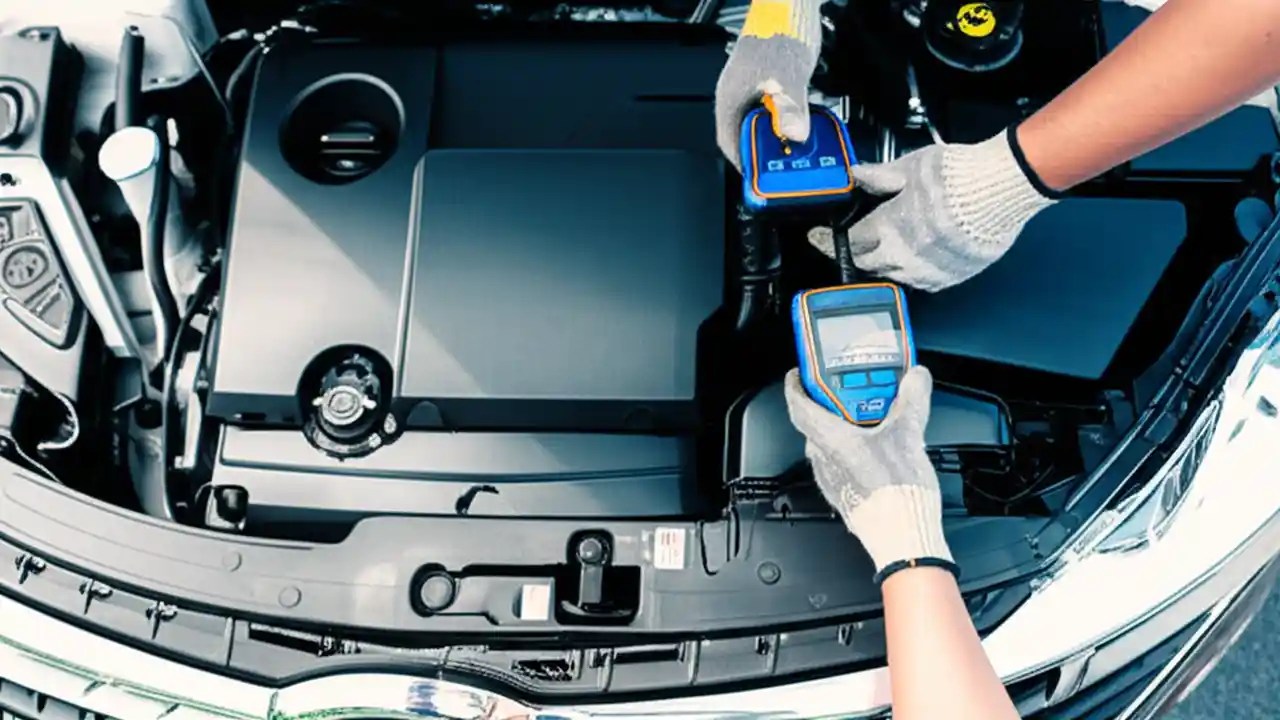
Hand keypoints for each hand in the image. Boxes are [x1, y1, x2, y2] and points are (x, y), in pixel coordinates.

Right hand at [715, 0, 821, 169]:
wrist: (790, 4)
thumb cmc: (780, 29)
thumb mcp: (788, 73)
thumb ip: (791, 105)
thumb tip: (794, 135)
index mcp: (732, 99)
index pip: (730, 143)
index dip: (745, 166)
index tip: (762, 182)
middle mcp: (739, 98)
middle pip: (748, 139)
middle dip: (767, 157)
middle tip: (787, 170)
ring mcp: (754, 93)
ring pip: (763, 129)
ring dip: (780, 142)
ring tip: (799, 152)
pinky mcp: (769, 87)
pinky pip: (776, 116)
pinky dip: (789, 125)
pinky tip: (804, 127)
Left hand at [783, 366, 950, 571]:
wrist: (902, 537)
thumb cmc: (896, 493)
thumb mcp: (909, 435)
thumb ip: (912, 400)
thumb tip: (916, 377)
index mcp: (829, 439)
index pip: (797, 405)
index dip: (795, 386)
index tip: (798, 375)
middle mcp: (822, 460)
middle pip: (814, 424)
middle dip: (828, 405)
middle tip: (847, 392)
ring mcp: (831, 481)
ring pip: (827, 446)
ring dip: (842, 430)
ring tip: (869, 420)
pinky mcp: (844, 497)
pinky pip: (839, 466)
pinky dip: (851, 452)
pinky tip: (874, 453)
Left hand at [808, 129, 1058, 291]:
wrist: (1004, 188)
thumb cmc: (961, 176)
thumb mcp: (911, 167)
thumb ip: (879, 176)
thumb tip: (855, 175)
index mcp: (889, 228)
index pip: (849, 242)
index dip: (830, 239)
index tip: (818, 237)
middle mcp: (904, 255)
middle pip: (867, 262)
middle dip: (857, 251)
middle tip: (856, 238)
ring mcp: (928, 271)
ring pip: (892, 274)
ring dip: (884, 262)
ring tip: (886, 245)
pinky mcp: (951, 277)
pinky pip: (922, 282)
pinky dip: (913, 271)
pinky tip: (916, 255)